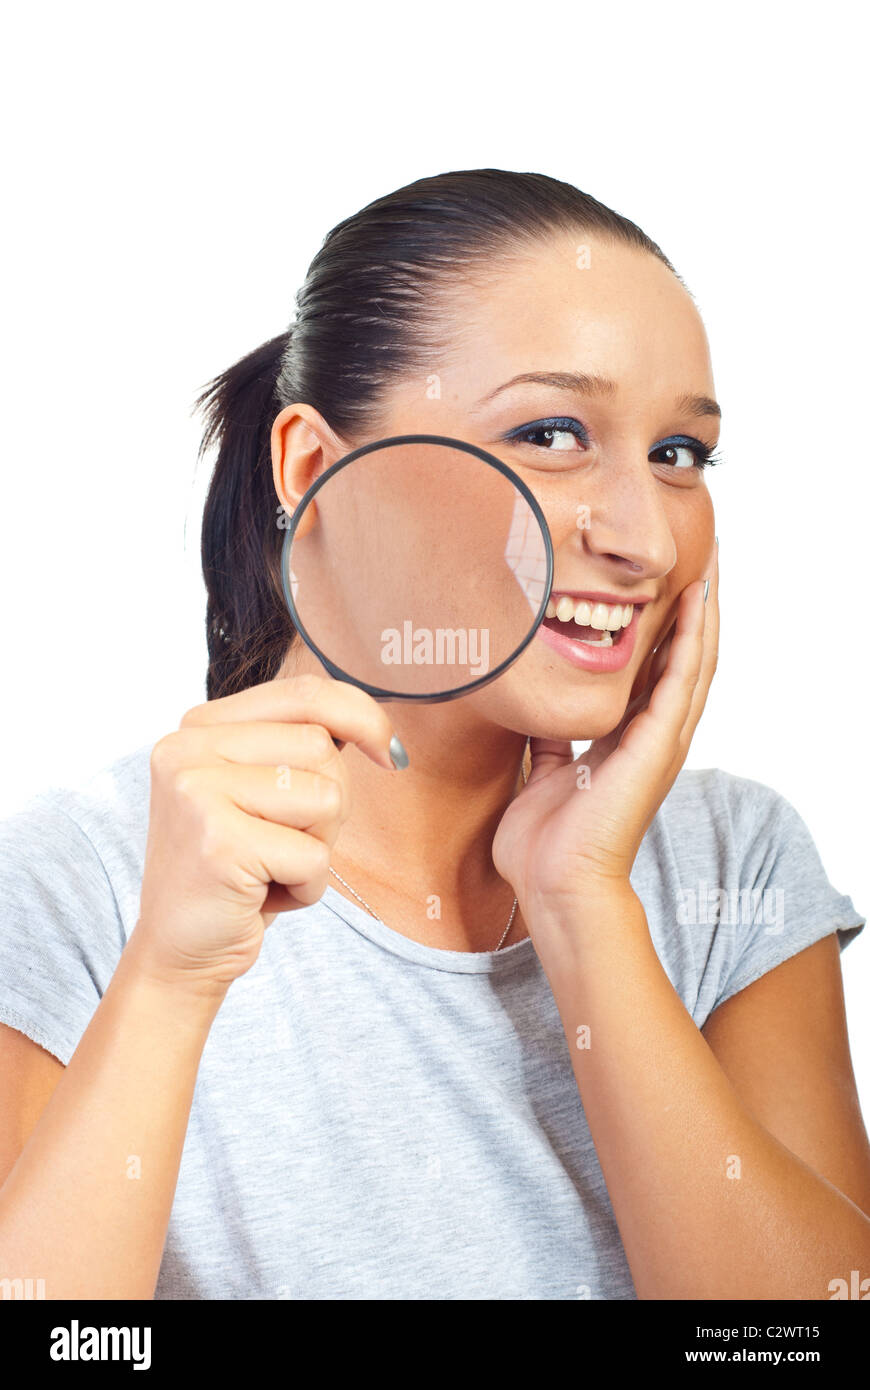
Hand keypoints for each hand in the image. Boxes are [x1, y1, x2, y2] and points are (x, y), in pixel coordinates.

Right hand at [134, 673, 397, 992]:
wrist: (179, 951)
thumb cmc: (236, 871)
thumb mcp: (261, 792)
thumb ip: (299, 746)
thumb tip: (378, 729)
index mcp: (199, 725)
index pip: (306, 693)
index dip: (363, 717)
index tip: (391, 753)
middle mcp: (188, 748)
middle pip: (322, 748)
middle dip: (329, 804)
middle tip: (282, 843)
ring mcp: (197, 792)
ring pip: (326, 798)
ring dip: (317, 847)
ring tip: (270, 868)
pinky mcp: (218, 842)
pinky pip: (314, 855)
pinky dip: (307, 886)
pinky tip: (261, 896)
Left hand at [492, 542, 718, 926]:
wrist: (555, 884)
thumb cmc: (544, 842)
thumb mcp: (542, 772)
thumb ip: (549, 740)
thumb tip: (537, 711)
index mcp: (625, 742)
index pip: (653, 675)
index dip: (662, 634)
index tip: (663, 592)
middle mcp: (651, 738)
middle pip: (684, 664)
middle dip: (693, 617)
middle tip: (703, 568)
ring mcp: (661, 742)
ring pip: (694, 665)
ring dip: (704, 617)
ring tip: (712, 572)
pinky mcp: (658, 745)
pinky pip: (682, 681)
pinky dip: (693, 640)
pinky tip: (699, 605)